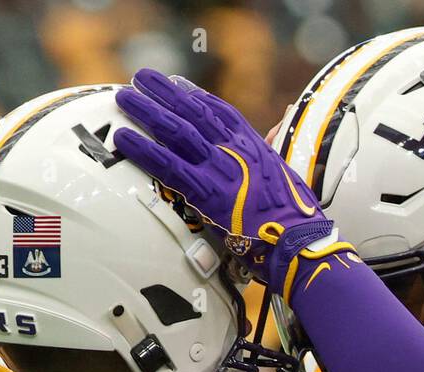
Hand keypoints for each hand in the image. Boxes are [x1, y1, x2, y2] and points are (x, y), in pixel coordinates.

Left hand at [113, 70, 353, 298]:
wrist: (299, 243)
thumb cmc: (298, 221)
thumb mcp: (290, 179)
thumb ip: (274, 153)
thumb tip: (277, 128)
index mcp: (256, 147)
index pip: (222, 113)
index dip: (197, 97)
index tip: (178, 84)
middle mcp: (236, 150)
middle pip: (194, 112)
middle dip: (166, 92)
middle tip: (142, 77)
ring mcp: (220, 169)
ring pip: (176, 131)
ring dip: (147, 111)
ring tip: (124, 98)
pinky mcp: (206, 192)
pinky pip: (167, 165)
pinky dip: (143, 149)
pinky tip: (124, 138)